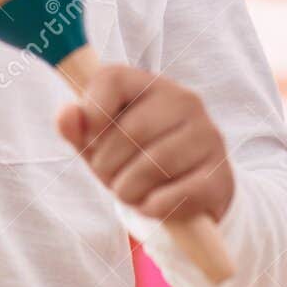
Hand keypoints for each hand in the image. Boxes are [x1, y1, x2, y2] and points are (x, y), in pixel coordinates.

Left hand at [55, 64, 233, 223]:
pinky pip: (176, 195)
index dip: (90, 112)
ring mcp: (208, 136)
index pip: (111, 79)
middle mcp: (184, 100)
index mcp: (149, 83)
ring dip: (127, 190)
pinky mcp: (219, 176)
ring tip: (127, 191)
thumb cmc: (133, 159)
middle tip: (108, 176)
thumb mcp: (99, 142)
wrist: (187, 191)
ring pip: (155, 165)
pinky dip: (153, 207)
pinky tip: (151, 203)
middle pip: (131, 130)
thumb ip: (77, 127)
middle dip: (106, 164)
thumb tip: (67, 115)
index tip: (91, 137)